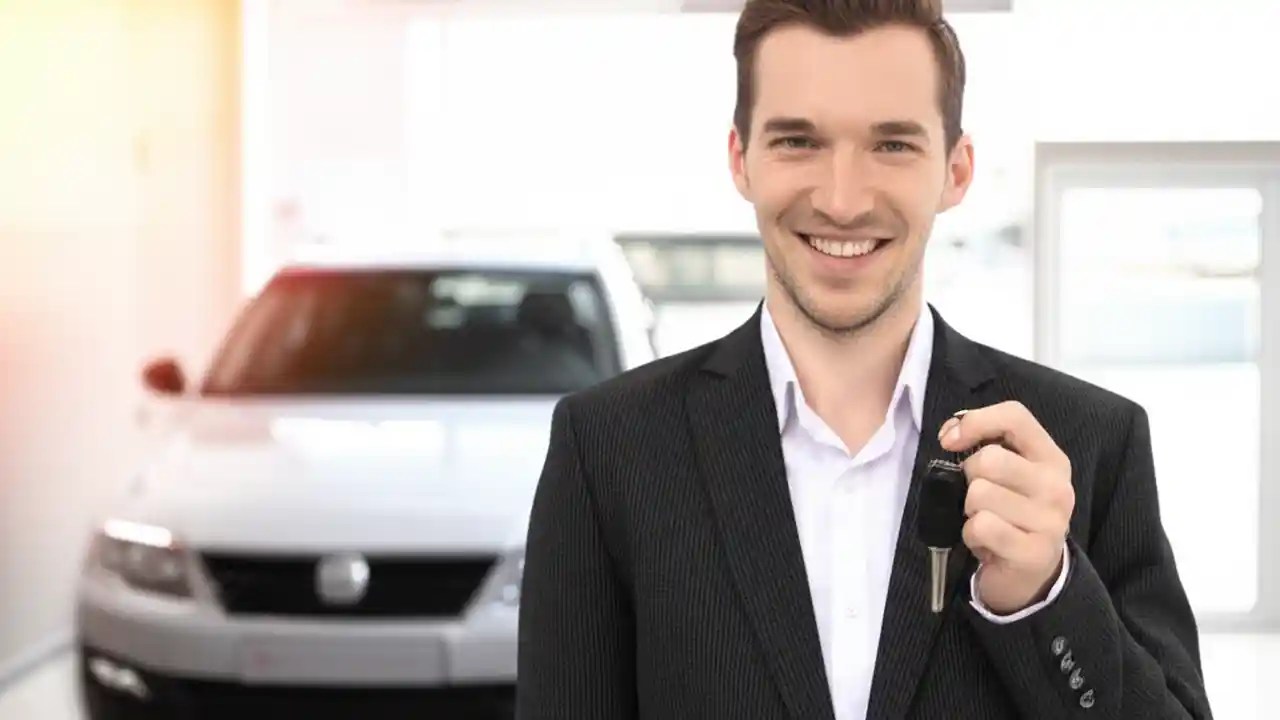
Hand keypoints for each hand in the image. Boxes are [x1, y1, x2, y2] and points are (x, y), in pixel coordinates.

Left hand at [938, 402, 1073, 614]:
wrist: (1033, 574)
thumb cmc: (1011, 515)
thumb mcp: (1007, 475)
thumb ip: (984, 444)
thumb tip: (950, 433)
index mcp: (1051, 459)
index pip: (1015, 417)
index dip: (975, 421)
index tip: (949, 441)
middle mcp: (1057, 486)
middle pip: (989, 459)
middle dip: (968, 478)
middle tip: (978, 498)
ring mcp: (1050, 521)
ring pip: (979, 494)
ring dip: (969, 511)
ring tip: (986, 522)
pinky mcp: (1034, 552)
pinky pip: (980, 526)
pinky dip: (971, 535)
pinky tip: (985, 542)